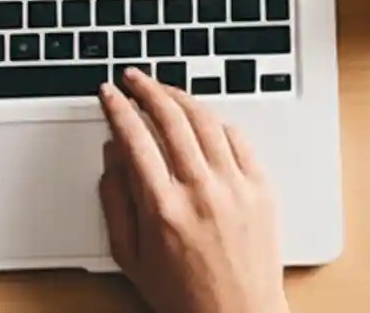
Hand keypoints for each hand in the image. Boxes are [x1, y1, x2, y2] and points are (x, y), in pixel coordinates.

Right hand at [98, 70, 288, 312]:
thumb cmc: (183, 294)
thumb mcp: (130, 256)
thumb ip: (115, 201)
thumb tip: (111, 155)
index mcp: (163, 209)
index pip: (134, 138)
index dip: (117, 108)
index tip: (108, 94)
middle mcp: (201, 192)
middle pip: (170, 117)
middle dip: (146, 89)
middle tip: (133, 78)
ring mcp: (235, 187)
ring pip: (206, 119)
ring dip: (180, 96)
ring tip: (164, 90)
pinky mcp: (262, 188)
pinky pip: (238, 138)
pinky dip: (217, 122)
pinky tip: (202, 119)